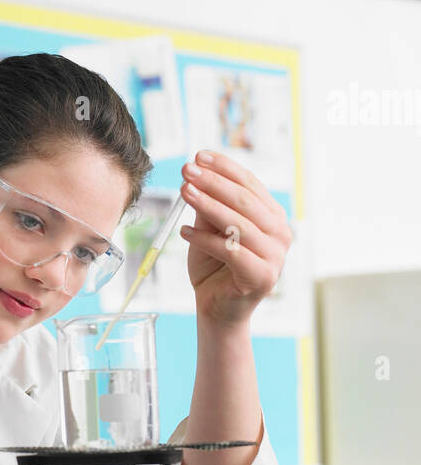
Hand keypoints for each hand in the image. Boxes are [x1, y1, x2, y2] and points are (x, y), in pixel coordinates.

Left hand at [178, 149, 292, 328]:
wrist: (215, 307)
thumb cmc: (212, 265)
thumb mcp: (208, 229)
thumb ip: (207, 206)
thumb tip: (195, 173)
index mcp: (272, 216)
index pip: (249, 184)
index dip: (224, 168)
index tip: (198, 156)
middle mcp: (280, 233)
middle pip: (244, 201)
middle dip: (213, 182)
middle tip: (186, 170)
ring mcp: (275, 256)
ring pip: (238, 224)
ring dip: (208, 205)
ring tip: (183, 192)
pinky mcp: (262, 277)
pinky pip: (231, 251)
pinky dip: (205, 240)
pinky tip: (184, 231)